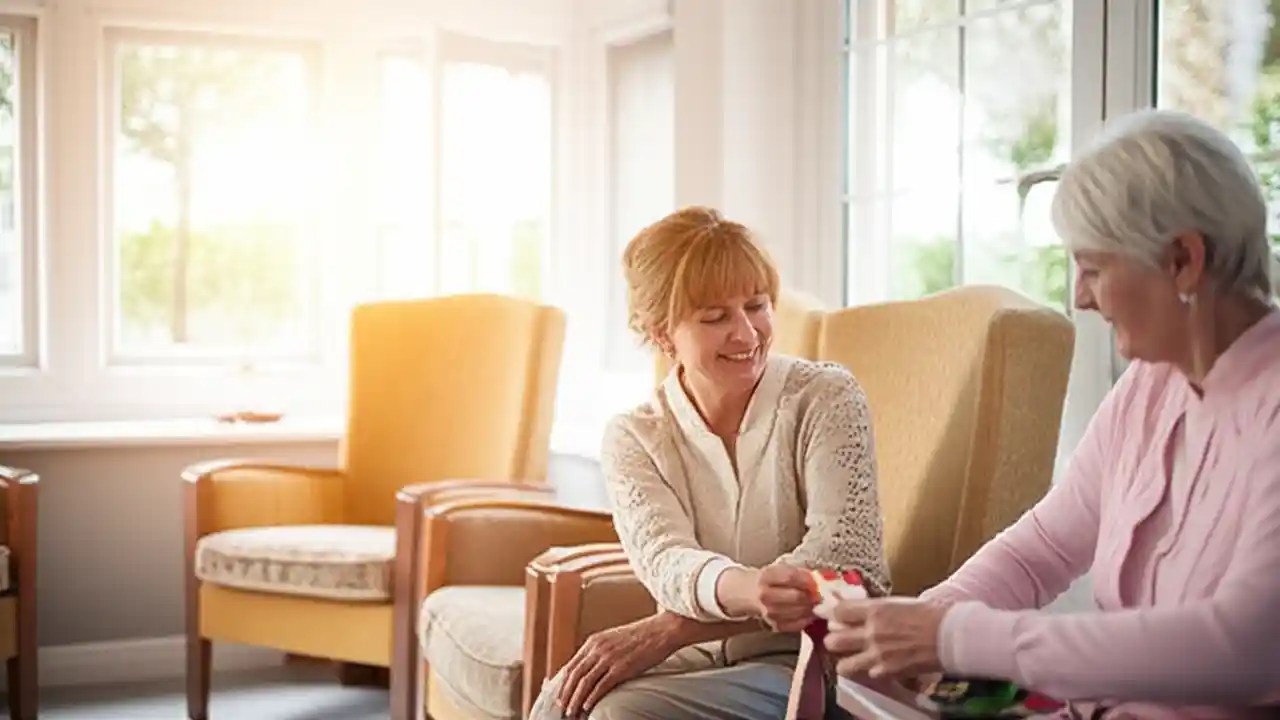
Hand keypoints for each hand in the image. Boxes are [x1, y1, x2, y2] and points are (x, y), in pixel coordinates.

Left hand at [556, 616, 672, 717]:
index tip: (561, 695)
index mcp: (594, 641)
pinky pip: (601, 686)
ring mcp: (608, 657)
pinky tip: (586, 707)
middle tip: (562, 708)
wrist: (662, 629)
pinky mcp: (621, 667)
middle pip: (574, 675)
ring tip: (571, 712)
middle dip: (565, 694)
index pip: (571, 665)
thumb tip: (593, 667)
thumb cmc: (643, 635)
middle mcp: (598, 648)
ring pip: (584, 683)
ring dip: (575, 700)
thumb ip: (602, 651)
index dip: (564, 683)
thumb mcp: (615, 639)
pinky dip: (591, 698)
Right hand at [754, 563, 817, 631]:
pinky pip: (797, 624)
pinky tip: (810, 613)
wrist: (749, 595)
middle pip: (796, 597)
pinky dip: (807, 619)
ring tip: (815, 603)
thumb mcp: (779, 570)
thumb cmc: (770, 581)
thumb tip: (819, 580)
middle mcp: (766, 595)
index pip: (790, 577)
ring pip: (798, 611)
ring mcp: (770, 612)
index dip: (807, 580)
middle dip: (811, 596)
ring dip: (810, 608)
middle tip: (819, 595)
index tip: (816, 582)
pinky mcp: (775, 626)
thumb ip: (798, 574)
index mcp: (767, 576)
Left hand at [822, 598, 946, 678]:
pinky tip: (877, 665)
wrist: (950, 636)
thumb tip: (853, 608)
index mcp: (875, 610)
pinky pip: (867, 673)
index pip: (838, 612)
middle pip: (833, 640)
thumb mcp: (897, 603)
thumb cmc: (928, 615)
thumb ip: (873, 608)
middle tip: (840, 639)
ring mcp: (878, 654)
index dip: (832, 615)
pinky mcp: (887, 671)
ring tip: (853, 657)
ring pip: (843, 664)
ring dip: (846, 661)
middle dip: (833, 640)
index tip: (832, 617)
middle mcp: (871, 632)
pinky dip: (870, 671)